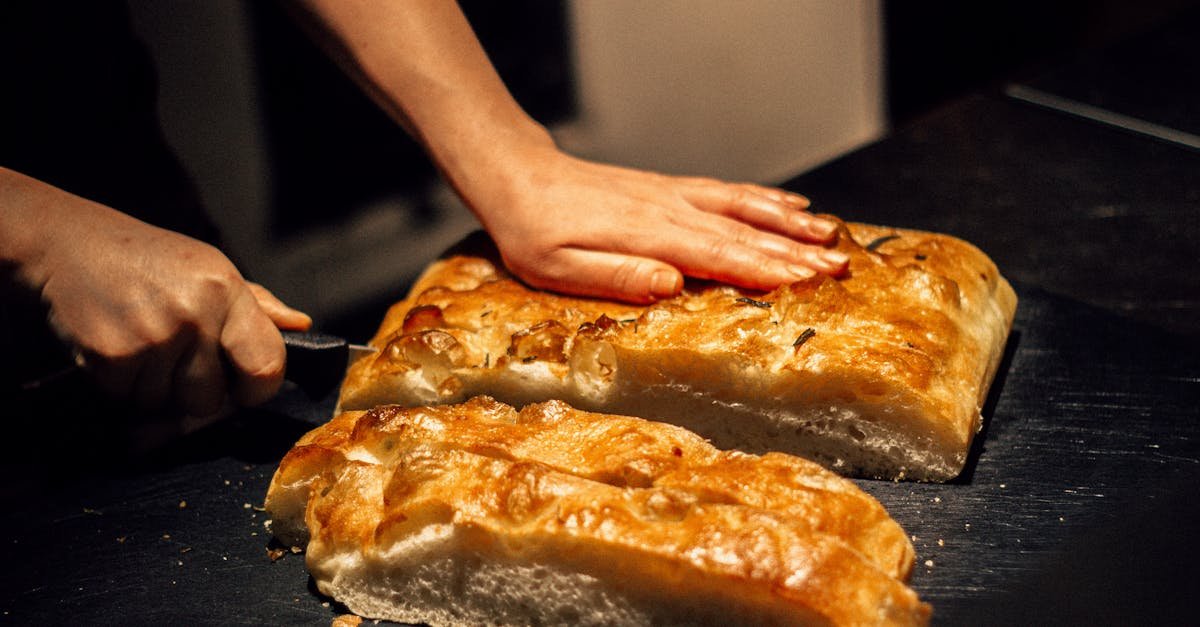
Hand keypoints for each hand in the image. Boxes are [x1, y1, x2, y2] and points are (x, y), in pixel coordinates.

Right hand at [2, 169, 310, 415]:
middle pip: (211, 400)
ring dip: (155, 391)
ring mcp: (151, 338)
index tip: (244, 386)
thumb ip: (257, 305)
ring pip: (168, 405)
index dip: (257, 388)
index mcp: (226, 291)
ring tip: (145, 348)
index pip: (266, 366)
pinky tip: (118, 352)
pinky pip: (129, 402)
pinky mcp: (110, 357)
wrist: (66, 244)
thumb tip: (300, 327)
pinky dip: (122, 388)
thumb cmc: (148, 260)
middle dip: (195, 392)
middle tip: (177, 360)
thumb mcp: (210, 269)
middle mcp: (193, 315)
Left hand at [464, 145, 847, 303]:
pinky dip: (762, 198)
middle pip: (742, 233)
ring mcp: (672, 195)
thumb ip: (617, 275)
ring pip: (742, 208)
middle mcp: (669, 210)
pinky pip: (726, 191)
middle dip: (794, 251)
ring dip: (789, 223)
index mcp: (647, 235)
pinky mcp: (669, 189)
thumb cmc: (533, 231)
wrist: (518, 178)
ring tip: (832, 236)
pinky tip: (789, 204)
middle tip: (840, 267)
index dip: (765, 270)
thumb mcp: (558, 267)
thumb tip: (671, 284)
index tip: (807, 282)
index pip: (718, 256)